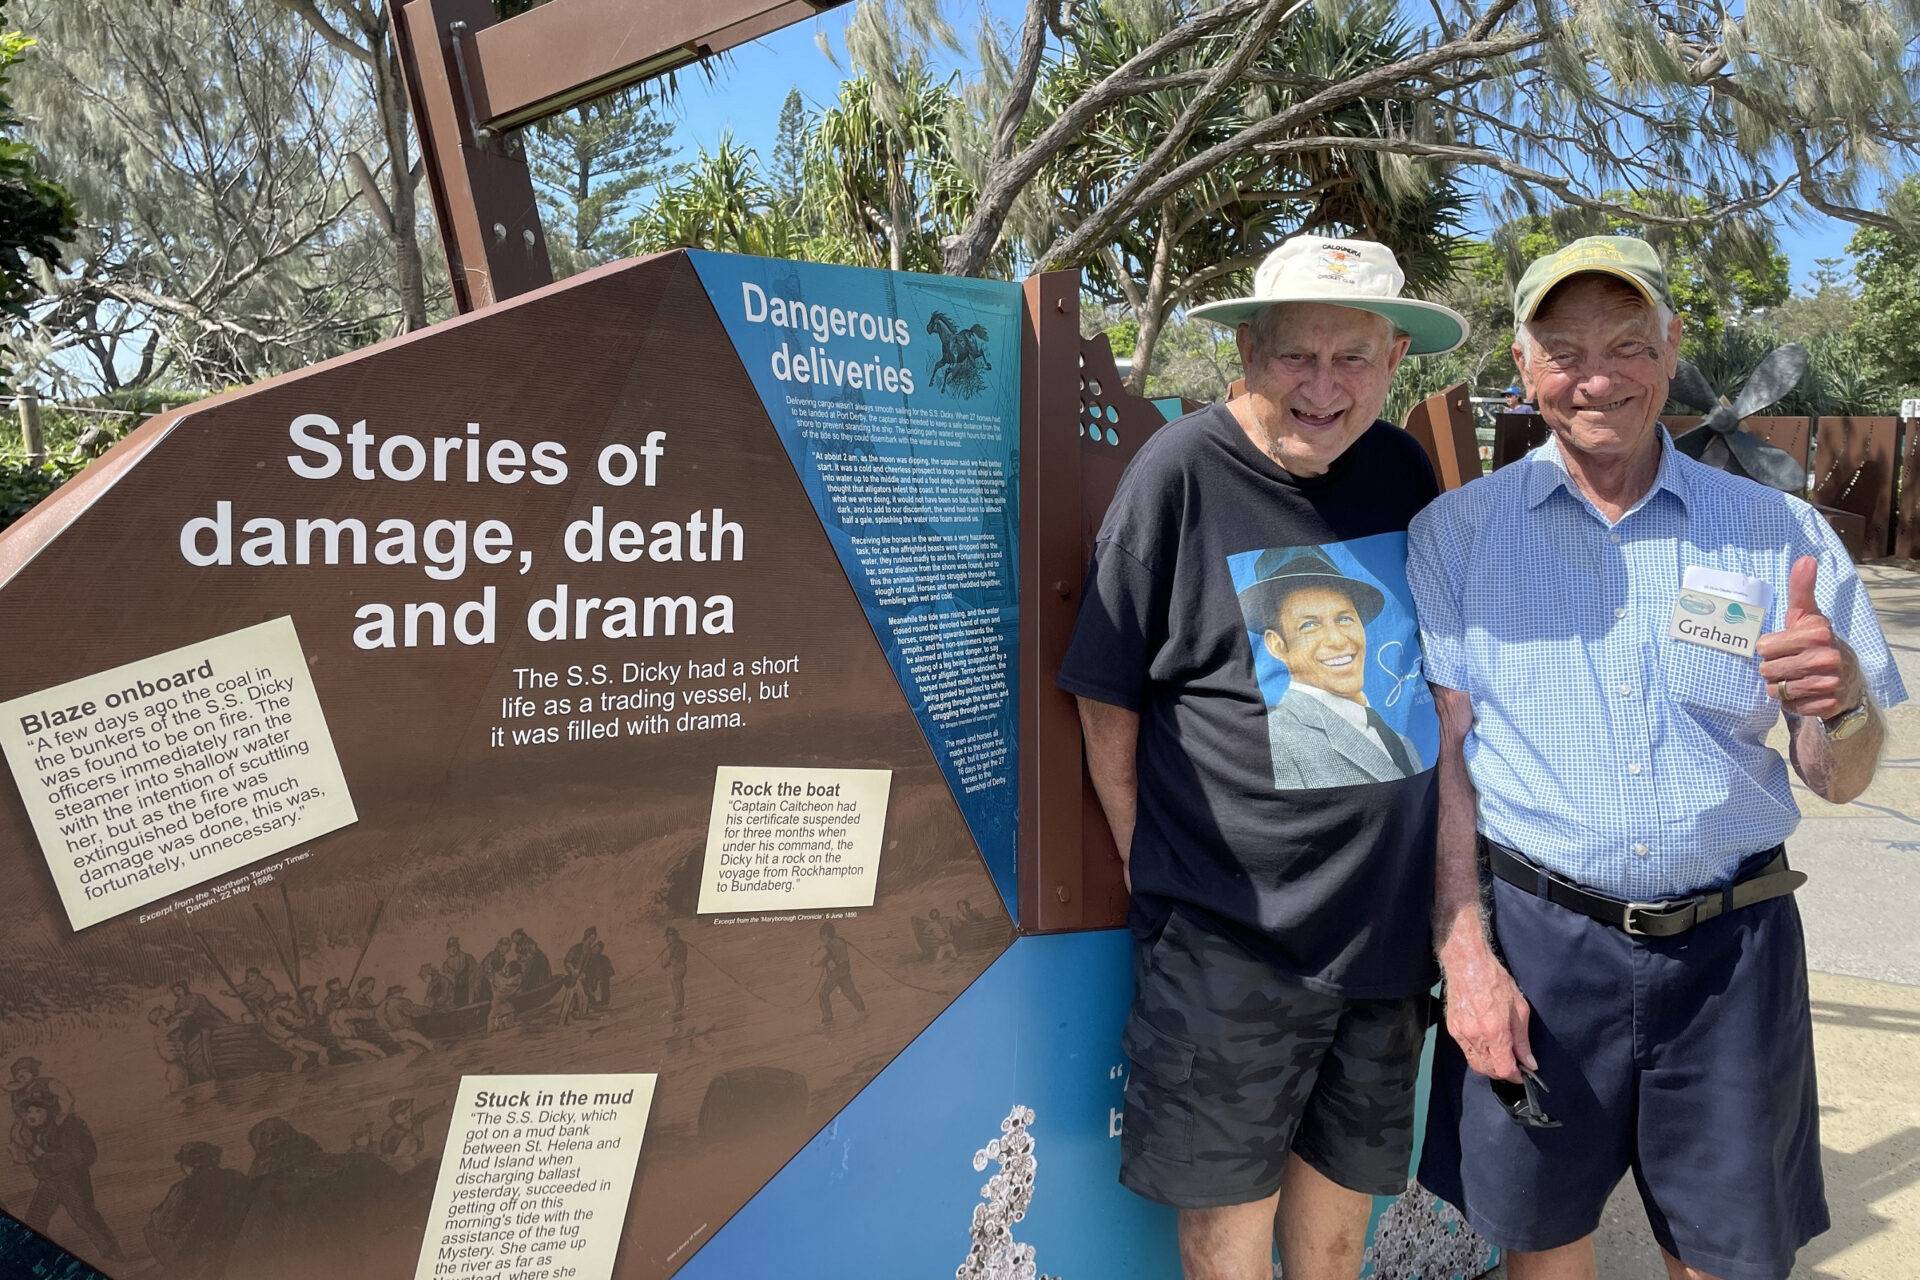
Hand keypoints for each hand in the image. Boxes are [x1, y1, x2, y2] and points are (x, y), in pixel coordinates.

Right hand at [1441, 946, 1534, 1082]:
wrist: (1468, 964)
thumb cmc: (1496, 981)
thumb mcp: (1519, 1009)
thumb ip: (1523, 1040)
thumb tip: (1529, 1063)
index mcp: (1495, 1031)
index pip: (1504, 1069)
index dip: (1515, 1076)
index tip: (1522, 1074)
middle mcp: (1475, 1035)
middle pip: (1488, 1070)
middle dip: (1502, 1072)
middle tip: (1513, 1064)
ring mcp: (1461, 1033)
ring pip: (1475, 1063)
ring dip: (1489, 1065)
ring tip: (1500, 1054)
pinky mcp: (1452, 1029)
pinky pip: (1466, 1051)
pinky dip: (1478, 1053)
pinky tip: (1486, 1042)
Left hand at [1756, 557, 1863, 720]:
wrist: (1848, 679)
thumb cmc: (1816, 641)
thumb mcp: (1807, 615)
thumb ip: (1802, 589)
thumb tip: (1806, 558)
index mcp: (1818, 633)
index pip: (1764, 647)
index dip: (1769, 648)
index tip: (1785, 646)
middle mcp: (1827, 658)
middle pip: (1767, 671)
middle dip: (1773, 669)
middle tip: (1790, 664)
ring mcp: (1830, 683)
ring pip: (1777, 690)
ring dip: (1781, 686)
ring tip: (1797, 677)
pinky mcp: (1829, 705)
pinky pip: (1791, 706)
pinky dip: (1793, 702)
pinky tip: (1807, 693)